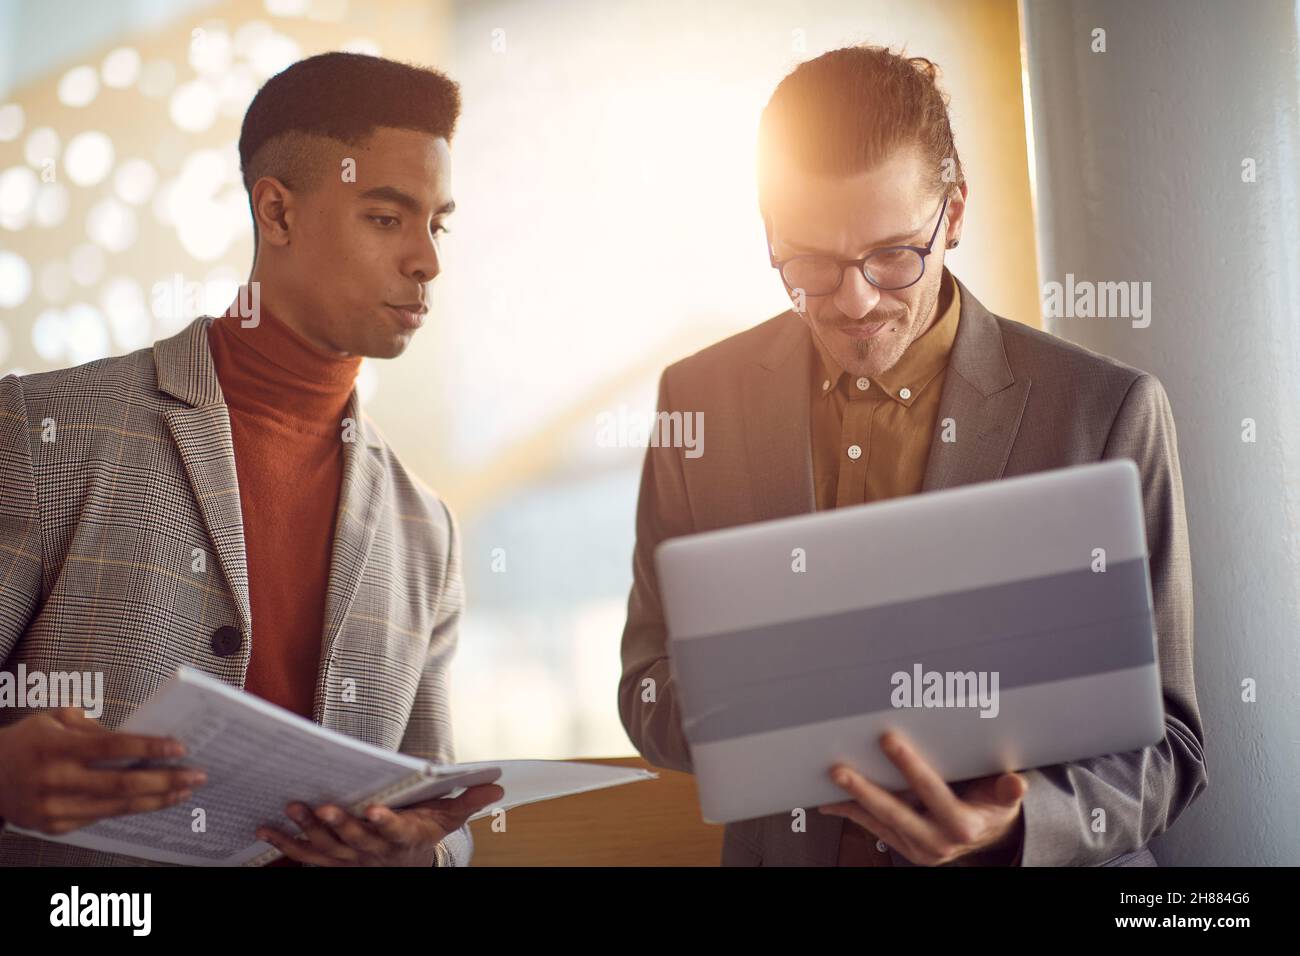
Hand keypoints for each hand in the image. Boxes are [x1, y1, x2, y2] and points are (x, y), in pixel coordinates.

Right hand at [0, 708, 205, 833]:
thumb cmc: (26, 742)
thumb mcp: (52, 720)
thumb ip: (91, 725)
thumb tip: (138, 734)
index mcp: (54, 746)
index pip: (111, 747)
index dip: (148, 747)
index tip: (179, 747)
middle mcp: (54, 780)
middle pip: (122, 784)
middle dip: (166, 780)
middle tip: (197, 774)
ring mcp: (54, 808)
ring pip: (117, 807)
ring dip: (157, 799)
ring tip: (184, 790)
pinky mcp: (55, 826)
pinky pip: (103, 818)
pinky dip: (133, 809)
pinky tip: (155, 800)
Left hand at [255, 783, 504, 865]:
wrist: (402, 862)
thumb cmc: (423, 830)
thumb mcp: (449, 816)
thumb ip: (469, 800)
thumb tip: (498, 786)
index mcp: (403, 836)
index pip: (395, 830)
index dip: (385, 822)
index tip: (376, 810)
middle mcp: (373, 851)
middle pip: (355, 840)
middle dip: (339, 825)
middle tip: (325, 807)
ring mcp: (348, 858)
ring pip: (327, 848)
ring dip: (308, 830)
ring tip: (294, 808)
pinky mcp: (329, 860)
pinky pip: (304, 855)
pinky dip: (284, 844)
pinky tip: (265, 829)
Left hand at [818, 730, 1026, 865]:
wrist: (988, 837)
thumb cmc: (993, 806)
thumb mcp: (1004, 798)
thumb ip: (1006, 790)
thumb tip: (1017, 783)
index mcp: (963, 826)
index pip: (932, 792)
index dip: (910, 767)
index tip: (888, 741)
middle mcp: (938, 842)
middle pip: (896, 813)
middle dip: (865, 790)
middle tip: (839, 769)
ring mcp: (918, 849)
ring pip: (879, 822)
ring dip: (852, 802)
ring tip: (828, 781)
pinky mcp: (904, 848)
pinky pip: (874, 829)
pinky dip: (851, 813)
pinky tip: (829, 801)